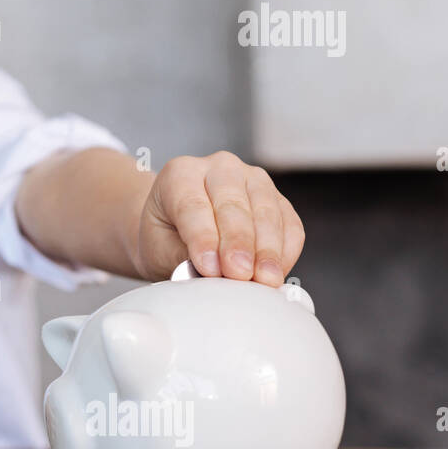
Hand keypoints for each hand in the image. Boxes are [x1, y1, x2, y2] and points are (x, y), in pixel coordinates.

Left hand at [135, 151, 304, 285]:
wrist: (177, 229)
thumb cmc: (164, 236)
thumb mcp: (158, 247)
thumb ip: (182, 256)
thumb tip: (212, 272)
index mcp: (180, 174)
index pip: (193, 206)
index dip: (203, 238)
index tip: (208, 267)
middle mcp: (219, 168)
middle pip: (233, 206)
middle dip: (238, 243)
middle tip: (239, 274)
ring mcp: (252, 179)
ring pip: (266, 212)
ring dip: (267, 250)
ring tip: (264, 280)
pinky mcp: (277, 199)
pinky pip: (289, 224)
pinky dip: (285, 251)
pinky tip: (276, 272)